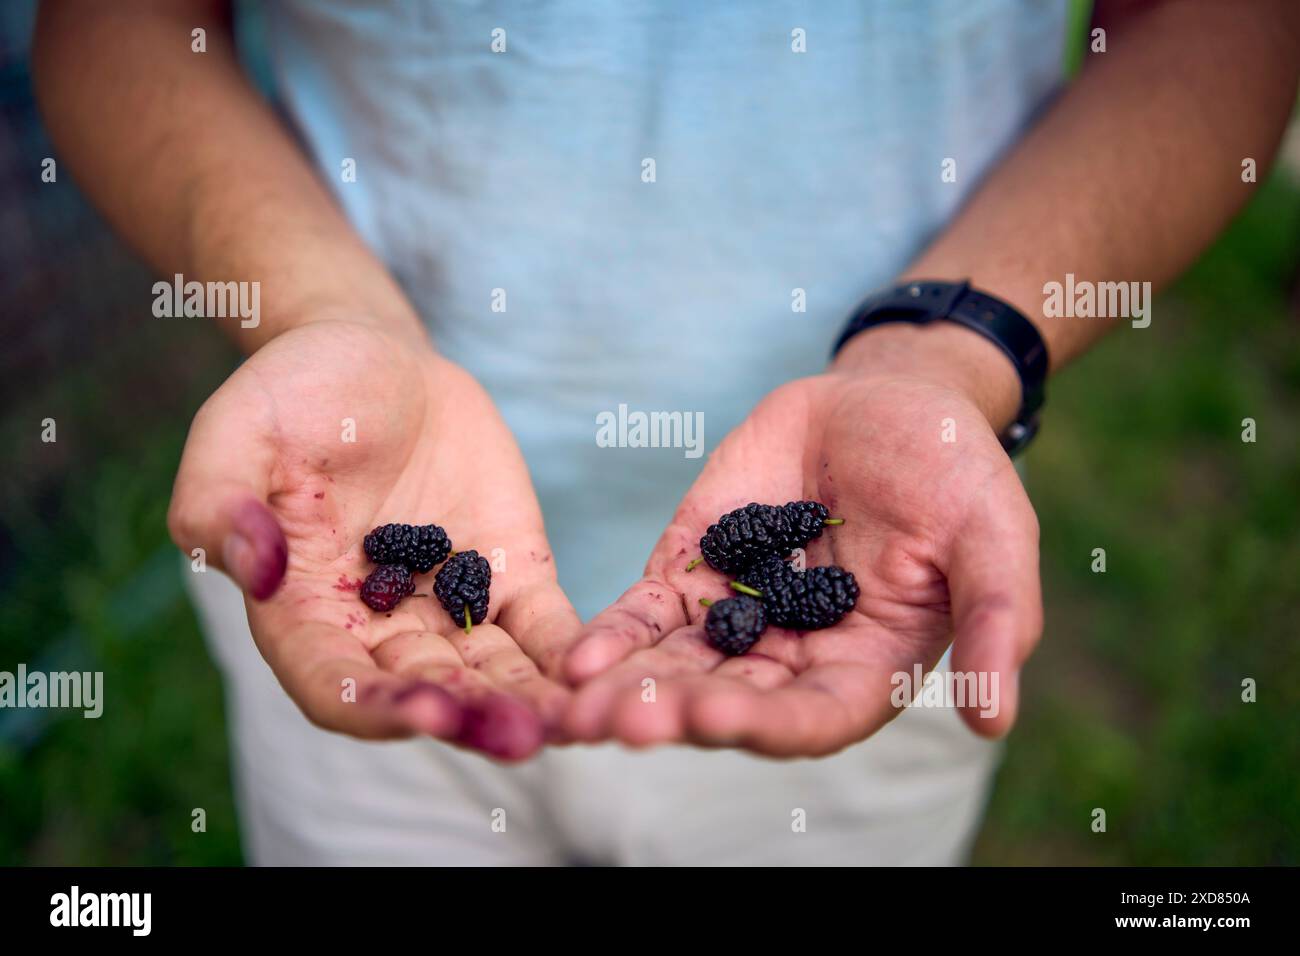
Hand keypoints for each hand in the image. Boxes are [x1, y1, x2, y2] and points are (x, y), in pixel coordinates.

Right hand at [168, 319, 577, 759]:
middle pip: (424, 688)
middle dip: (473, 715)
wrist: (377, 359)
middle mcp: (375, 626)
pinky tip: (599, 673)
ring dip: (529, 700)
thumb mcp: (237, 429)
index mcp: (300, 610)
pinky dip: (566, 651)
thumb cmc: (293, 393)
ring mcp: (447, 604)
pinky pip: (540, 625)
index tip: (423, 709)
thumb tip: (254, 573)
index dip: (376, 702)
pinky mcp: (508, 574)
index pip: (333, 681)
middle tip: (521, 736)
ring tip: (574, 721)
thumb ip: (218, 501)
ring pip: (489, 670)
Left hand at [563, 324, 1041, 755]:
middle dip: (674, 715)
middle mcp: (795, 657)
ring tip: (575, 710)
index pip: (814, 716)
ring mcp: (738, 617)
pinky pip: (646, 615)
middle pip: (730, 703)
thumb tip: (996, 721)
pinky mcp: (691, 571)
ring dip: (625, 693)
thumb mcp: (993, 534)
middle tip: (620, 723)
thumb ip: (996, 620)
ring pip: (676, 669)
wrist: (882, 401)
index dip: (767, 723)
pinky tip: (575, 660)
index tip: (717, 717)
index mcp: (866, 666)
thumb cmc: (952, 470)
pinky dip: (611, 638)